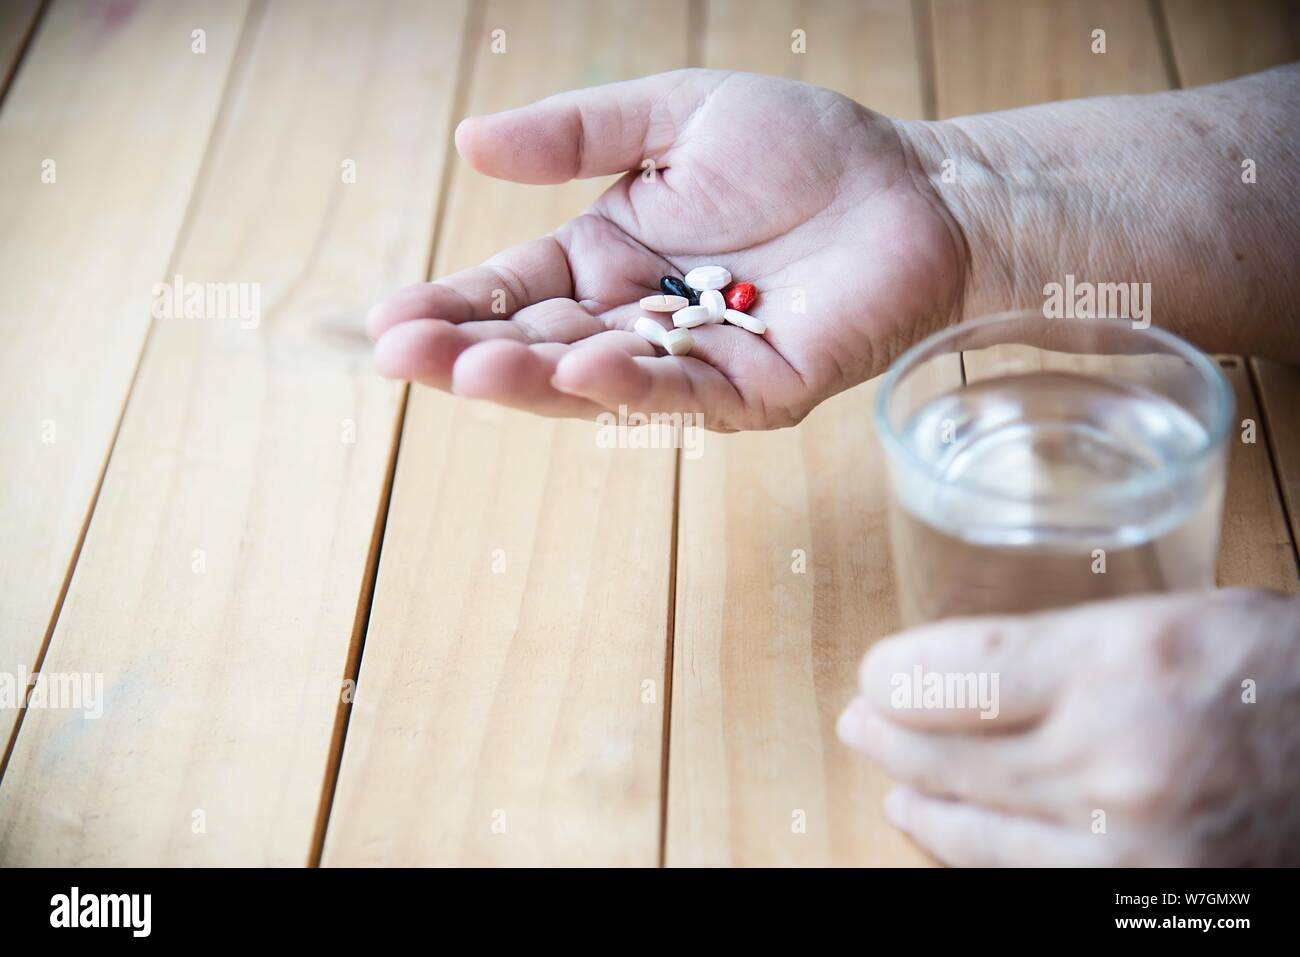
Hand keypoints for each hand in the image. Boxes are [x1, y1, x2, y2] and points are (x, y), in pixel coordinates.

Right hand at [367, 69, 964, 430]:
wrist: (916, 188)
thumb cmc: (806, 150)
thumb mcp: (675, 115)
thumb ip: (577, 133)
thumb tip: (467, 143)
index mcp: (608, 259)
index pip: (513, 291)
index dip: (451, 306)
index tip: (385, 320)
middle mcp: (638, 320)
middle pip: (538, 347)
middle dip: (468, 354)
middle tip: (400, 355)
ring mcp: (691, 363)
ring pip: (594, 383)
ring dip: (529, 381)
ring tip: (466, 370)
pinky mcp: (752, 392)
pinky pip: (680, 394)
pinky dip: (628, 385)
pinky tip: (578, 368)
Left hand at [837, 589, 1299, 865]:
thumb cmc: (1272, 671)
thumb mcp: (1162, 617)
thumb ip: (1053, 647)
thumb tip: (951, 675)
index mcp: (1120, 662)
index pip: (946, 678)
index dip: (890, 677)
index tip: (877, 674)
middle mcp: (1116, 760)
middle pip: (944, 757)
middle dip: (885, 737)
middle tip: (862, 722)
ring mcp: (1130, 846)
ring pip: (971, 832)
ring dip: (917, 803)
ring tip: (894, 784)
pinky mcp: (1142, 899)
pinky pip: (1019, 879)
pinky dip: (970, 854)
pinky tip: (947, 832)